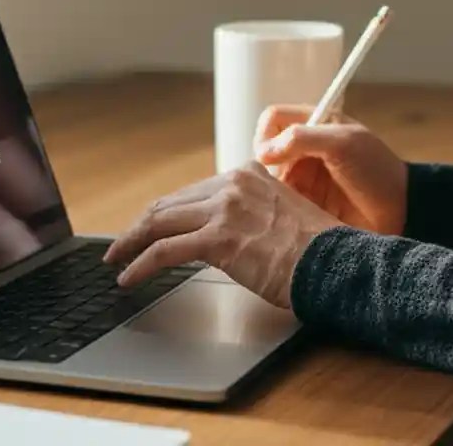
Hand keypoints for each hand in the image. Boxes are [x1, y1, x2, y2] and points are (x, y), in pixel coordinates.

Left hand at [104, 162, 343, 308]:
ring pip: (159, 222)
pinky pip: (164, 251)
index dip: (168, 211)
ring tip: (116, 260)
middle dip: (141, 225)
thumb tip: (232, 234)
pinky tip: (129, 277)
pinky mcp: (217, 238)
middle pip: (170, 203)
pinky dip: (139, 265)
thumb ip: (254, 214)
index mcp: (249, 173)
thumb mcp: (284, 216)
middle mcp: (233, 184)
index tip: (152, 226)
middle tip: (123, 244)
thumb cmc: (318, 249)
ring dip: (131, 243)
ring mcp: (224, 209)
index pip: (194, 191)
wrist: (335, 262)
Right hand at [254, 105, 407, 234]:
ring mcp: (305, 177)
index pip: (273, 119)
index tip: (272, 156)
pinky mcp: (306, 203)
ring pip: (269, 178)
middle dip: (266, 166)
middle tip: (279, 184)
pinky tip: (290, 216)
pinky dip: (279, 207)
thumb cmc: (376, 172)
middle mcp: (306, 148)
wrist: (401, 214)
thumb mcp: (343, 143)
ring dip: (272, 190)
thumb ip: (301, 138)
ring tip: (287, 204)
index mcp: (316, 124)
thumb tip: (263, 151)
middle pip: (266, 149)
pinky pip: (280, 202)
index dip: (267, 134)